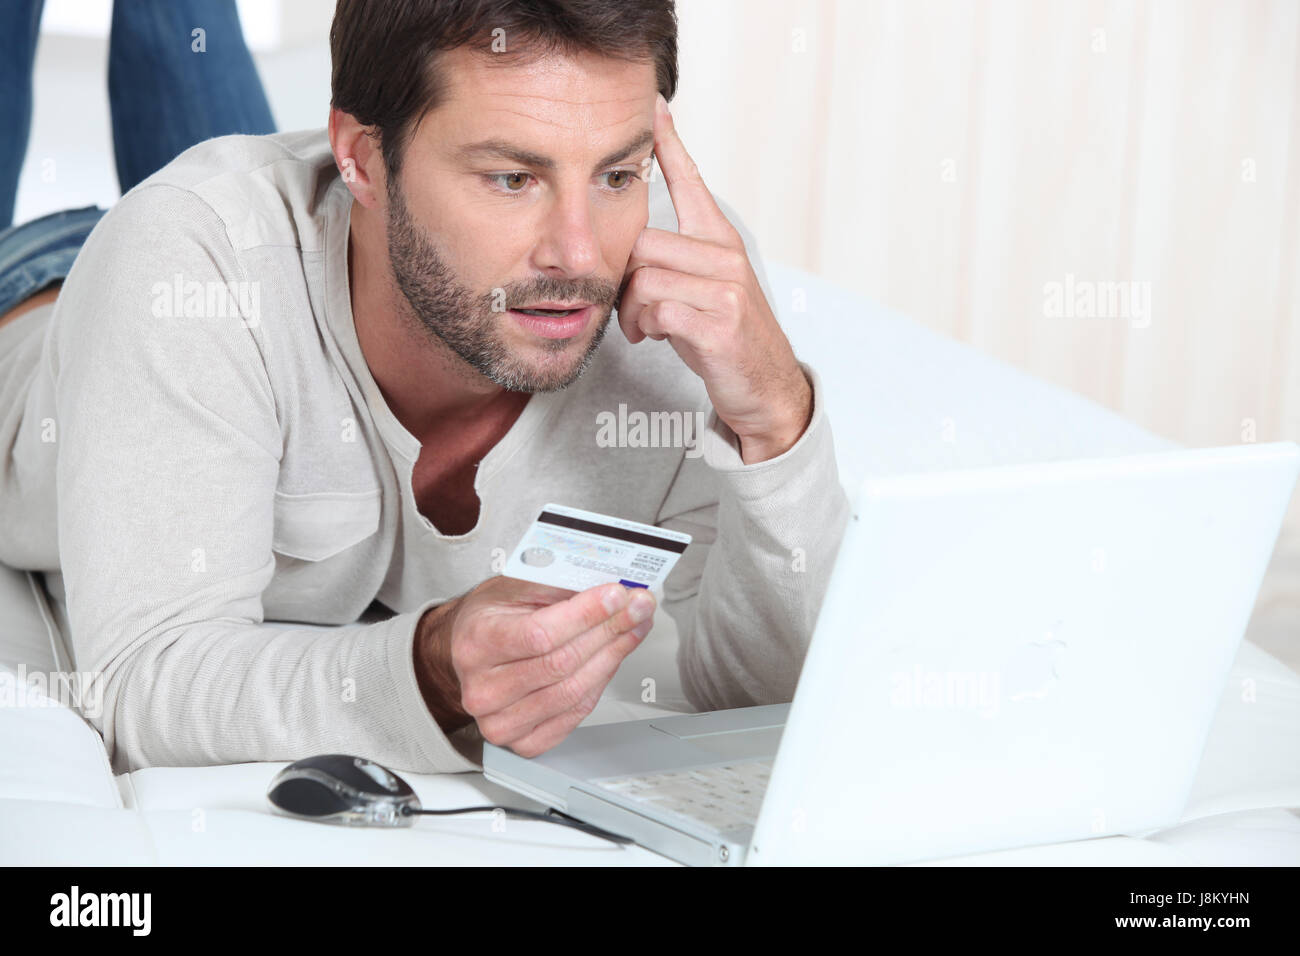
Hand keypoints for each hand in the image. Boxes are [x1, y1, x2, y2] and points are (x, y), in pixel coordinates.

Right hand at [414, 576, 656, 756]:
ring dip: (613, 656)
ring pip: (572, 692)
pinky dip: (600, 685)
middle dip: (610, 631)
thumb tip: (606, 585)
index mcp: (476, 642)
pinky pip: (574, 716)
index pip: (540, 634)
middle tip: (639, 607)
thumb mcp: (513, 586)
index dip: (585, 615)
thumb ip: (556, 584)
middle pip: (561, 664)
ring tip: (633, 629)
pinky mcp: (522, 741)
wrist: (467, 652)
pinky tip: (610, 659)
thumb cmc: (491, 617)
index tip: (617, 595)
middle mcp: (482, 688)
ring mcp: (499, 721)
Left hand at [617, 94, 812, 463]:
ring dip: (632, 311)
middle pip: (643, 243)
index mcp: (721, 240)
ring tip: (645, 328)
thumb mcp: (703, 288)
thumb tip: (628, 246)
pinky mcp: (720, 322)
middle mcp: (727, 255)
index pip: (692, 181)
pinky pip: (658, 310)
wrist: (764, 386)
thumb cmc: (723, 335)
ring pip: (646, 278)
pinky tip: (658, 338)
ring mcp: (727, 288)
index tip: (654, 108)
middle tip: (634, 310)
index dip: (670, 144)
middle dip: (626, 281)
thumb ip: (673, 259)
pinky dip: (647, 328)